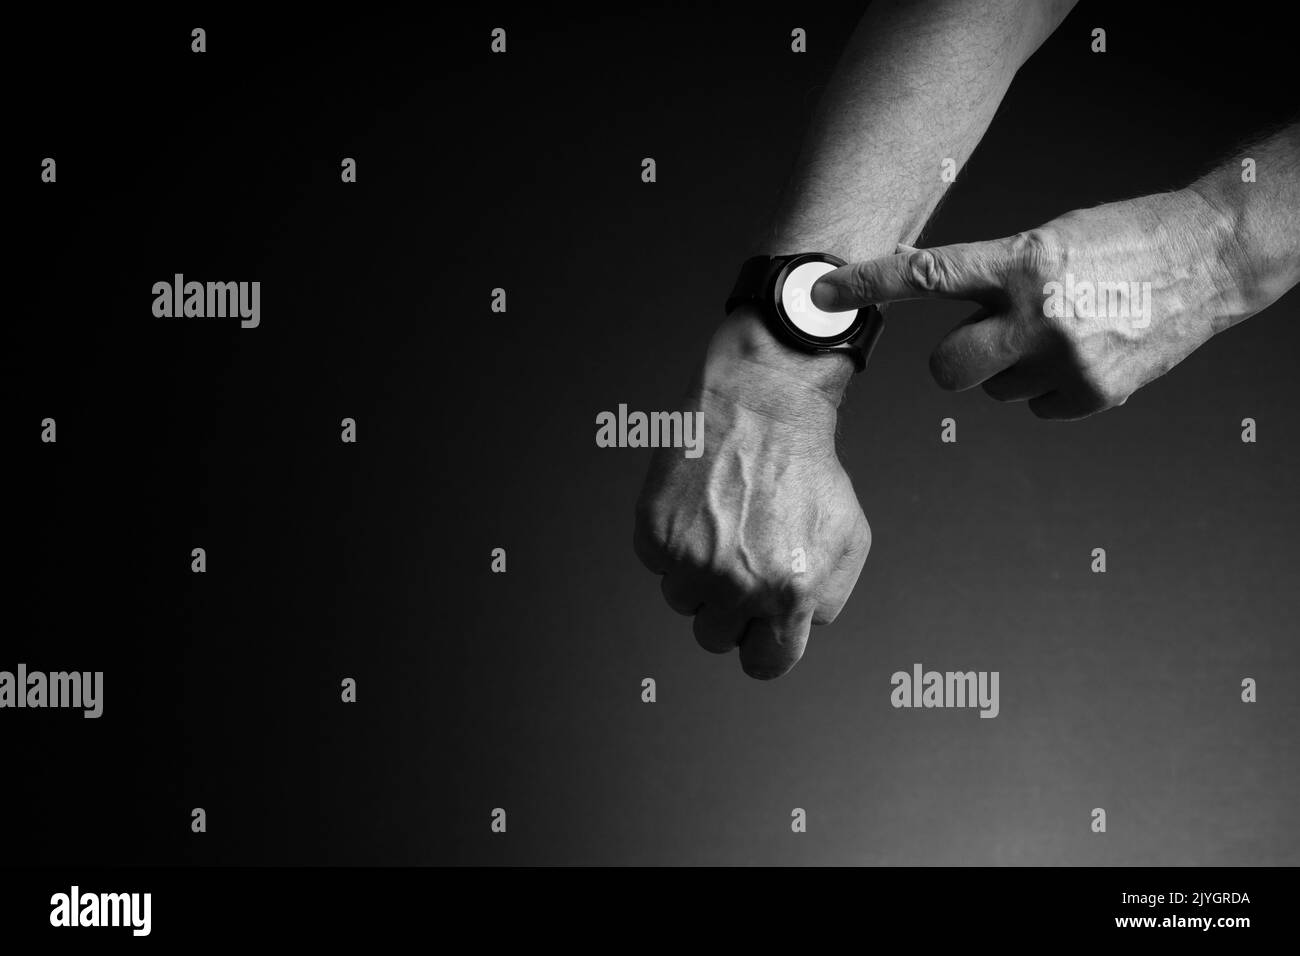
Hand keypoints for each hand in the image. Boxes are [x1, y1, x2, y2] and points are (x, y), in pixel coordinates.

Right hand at [633, 307, 870, 678]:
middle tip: (741, 560)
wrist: (761, 407)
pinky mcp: (656, 535)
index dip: (761, 646)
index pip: (765, 664)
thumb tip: (800, 625)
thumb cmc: (807, 468)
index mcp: (789, 595)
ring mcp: (690, 562)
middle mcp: (737, 586)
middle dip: (728, 608)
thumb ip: (827, 596)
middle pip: (716, 638)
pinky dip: (672, 541)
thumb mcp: (848, 539)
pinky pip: (657, 564)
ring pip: (682, 602)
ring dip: (697, 574)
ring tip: (722, 525)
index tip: (757, 630)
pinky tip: (699, 507)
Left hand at [812, 188, 1243, 418]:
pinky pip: (1035, 409)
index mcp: (1024, 262)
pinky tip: (1082, 357)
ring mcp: (1068, 361)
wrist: (1210, 258)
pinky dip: (1049, 390)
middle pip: (947, 371)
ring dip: (1012, 368)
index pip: (928, 276)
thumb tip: (949, 315)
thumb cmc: (1124, 240)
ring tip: (1059, 334)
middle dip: (957, 361)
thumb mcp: (1050, 242)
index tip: (820, 290)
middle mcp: (1039, 315)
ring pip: (994, 391)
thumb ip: (998, 278)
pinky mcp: (1095, 395)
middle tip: (987, 338)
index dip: (868, 284)